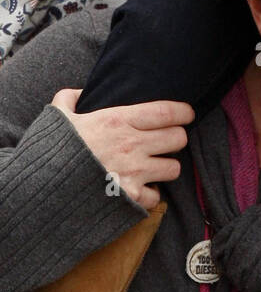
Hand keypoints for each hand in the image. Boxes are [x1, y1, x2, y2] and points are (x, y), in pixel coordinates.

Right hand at [51, 89, 194, 211]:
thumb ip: (70, 98)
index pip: (167, 111)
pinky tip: (140, 189)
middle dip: (176, 139)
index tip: (188, 114)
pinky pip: (156, 197)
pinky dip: (150, 195)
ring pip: (173, 168)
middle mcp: (132, 145)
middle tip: (167, 141)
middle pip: (178, 138)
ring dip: (166, 167)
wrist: (41, 191)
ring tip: (155, 166)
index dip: (183, 112)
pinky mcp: (130, 198)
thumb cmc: (53, 151)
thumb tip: (80, 92)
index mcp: (119, 120)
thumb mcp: (58, 116)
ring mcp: (134, 172)